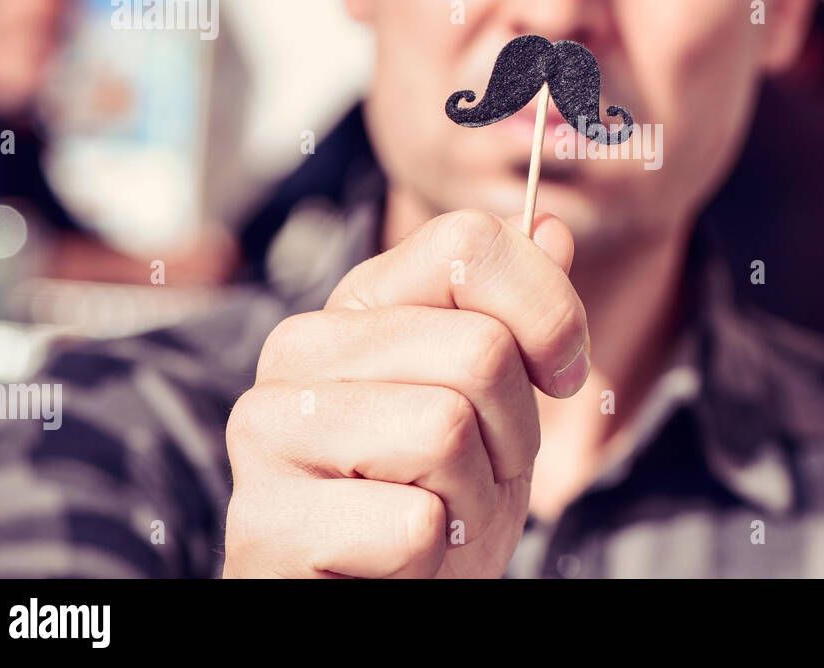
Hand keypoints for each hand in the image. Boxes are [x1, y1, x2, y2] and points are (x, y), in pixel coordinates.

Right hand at [222, 209, 588, 576]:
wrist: (380, 595)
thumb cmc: (439, 494)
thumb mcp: (500, 400)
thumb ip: (518, 313)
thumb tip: (551, 227)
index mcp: (361, 302)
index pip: (469, 242)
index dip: (547, 310)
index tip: (560, 374)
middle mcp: (301, 346)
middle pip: (479, 349)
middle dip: (514, 431)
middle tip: (478, 470)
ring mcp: (268, 429)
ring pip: (445, 431)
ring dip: (473, 498)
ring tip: (435, 512)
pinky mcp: (264, 522)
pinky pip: (412, 526)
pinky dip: (430, 556)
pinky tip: (392, 557)